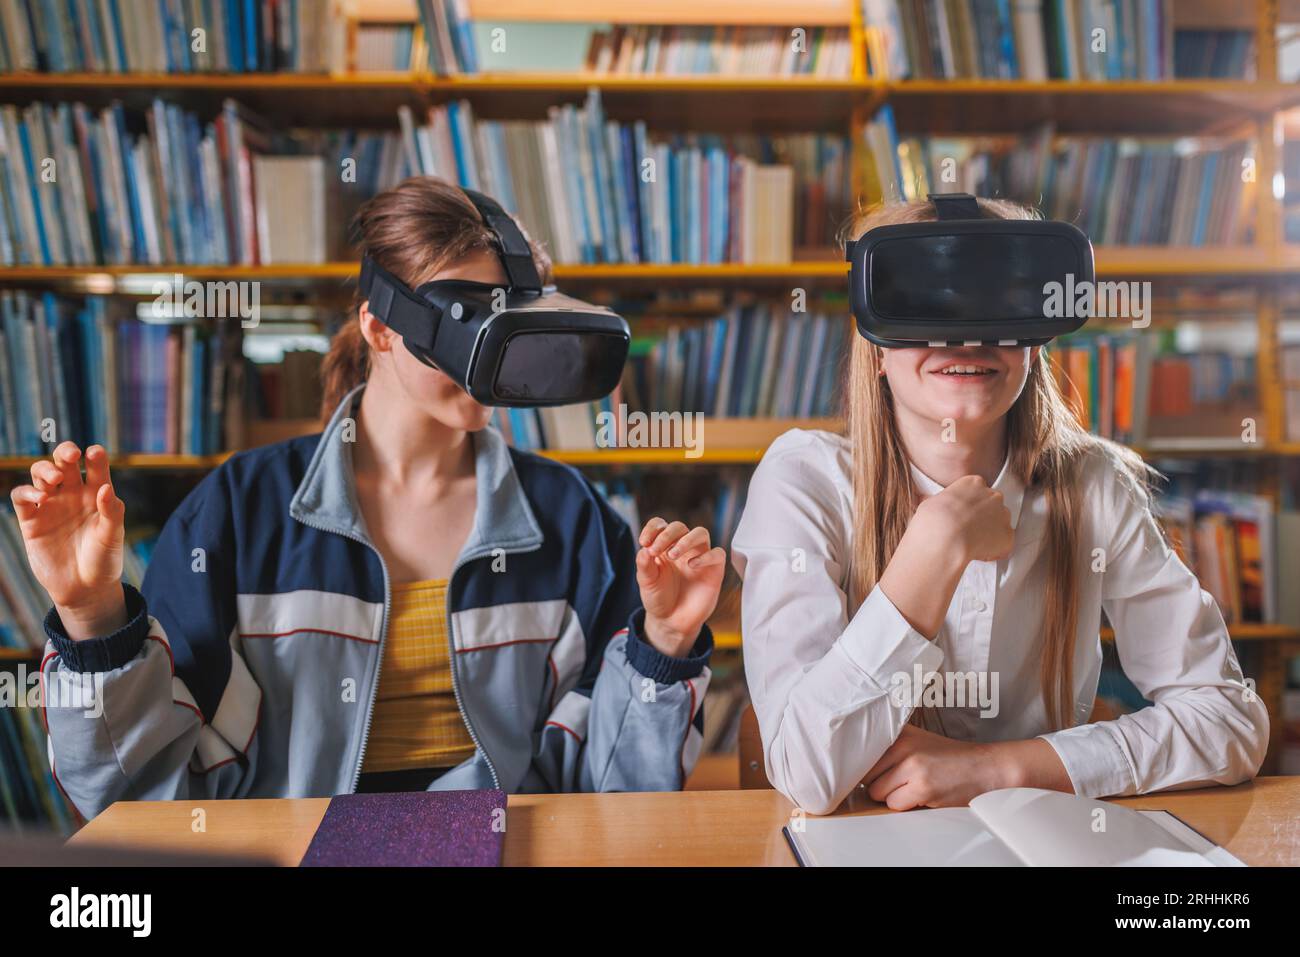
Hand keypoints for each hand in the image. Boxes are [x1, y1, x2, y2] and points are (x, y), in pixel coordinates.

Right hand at [9, 442, 127, 638]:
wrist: (84, 588)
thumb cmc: (104, 560)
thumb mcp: (113, 536)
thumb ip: (111, 512)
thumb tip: (105, 487)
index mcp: (97, 495)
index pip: (96, 468)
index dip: (95, 457)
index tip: (94, 452)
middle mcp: (73, 495)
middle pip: (64, 463)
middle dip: (65, 452)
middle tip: (71, 454)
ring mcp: (51, 505)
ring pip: (41, 474)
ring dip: (45, 469)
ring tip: (55, 479)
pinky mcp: (32, 520)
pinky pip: (22, 498)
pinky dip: (27, 492)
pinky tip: (40, 497)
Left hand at [635, 517, 725, 657]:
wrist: (671, 621)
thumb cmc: (659, 598)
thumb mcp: (646, 581)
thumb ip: (644, 564)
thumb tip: (644, 549)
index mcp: (664, 546)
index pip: (660, 524)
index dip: (652, 528)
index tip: (644, 542)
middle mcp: (683, 547)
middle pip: (679, 527)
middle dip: (667, 535)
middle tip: (655, 550)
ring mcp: (699, 556)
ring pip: (701, 533)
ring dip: (686, 540)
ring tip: (672, 555)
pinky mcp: (714, 569)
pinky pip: (717, 554)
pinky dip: (705, 556)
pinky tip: (691, 565)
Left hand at [862, 725, 1072, 809]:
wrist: (985, 767)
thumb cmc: (950, 758)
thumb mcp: (918, 740)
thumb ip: (890, 745)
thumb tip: (854, 760)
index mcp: (899, 732)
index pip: (861, 753)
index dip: (862, 768)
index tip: (863, 772)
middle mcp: (902, 745)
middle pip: (866, 775)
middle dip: (880, 784)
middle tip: (901, 782)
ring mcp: (912, 765)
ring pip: (878, 792)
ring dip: (892, 796)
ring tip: (913, 787)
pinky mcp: (922, 786)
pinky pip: (894, 805)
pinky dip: (905, 806)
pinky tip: (922, 795)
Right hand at [911, 474, 1013, 564]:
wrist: (945, 538)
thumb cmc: (934, 519)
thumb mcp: (931, 501)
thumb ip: (942, 502)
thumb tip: (933, 504)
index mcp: (974, 483)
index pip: (977, 490)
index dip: (970, 504)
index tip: (963, 514)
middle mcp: (993, 496)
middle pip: (993, 505)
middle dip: (983, 517)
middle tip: (967, 531)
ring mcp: (1003, 516)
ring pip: (1000, 525)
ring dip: (990, 533)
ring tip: (971, 544)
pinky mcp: (1008, 536)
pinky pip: (1004, 544)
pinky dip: (995, 550)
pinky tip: (978, 553)